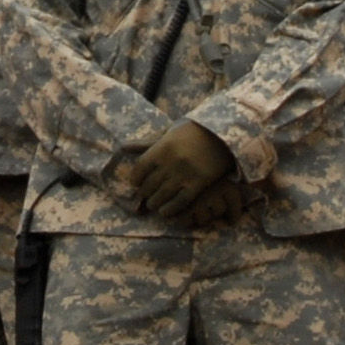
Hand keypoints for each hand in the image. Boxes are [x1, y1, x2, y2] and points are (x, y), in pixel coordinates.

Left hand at [129, 121, 245, 226]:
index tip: (136, 184)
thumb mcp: (168, 133)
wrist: (222, 135)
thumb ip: (146, 143)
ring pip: (162, 196)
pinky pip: (180, 202)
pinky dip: (170, 210)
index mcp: (162, 147)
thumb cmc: (192, 132)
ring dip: (154, 204)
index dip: (136, 179)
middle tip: (145, 197)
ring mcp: (184, 173)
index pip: (140, 169)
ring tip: (154, 205)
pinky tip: (166, 212)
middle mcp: (170, 161)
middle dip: (144, 194)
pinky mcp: (198, 183)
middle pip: (149, 185)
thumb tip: (122, 147)